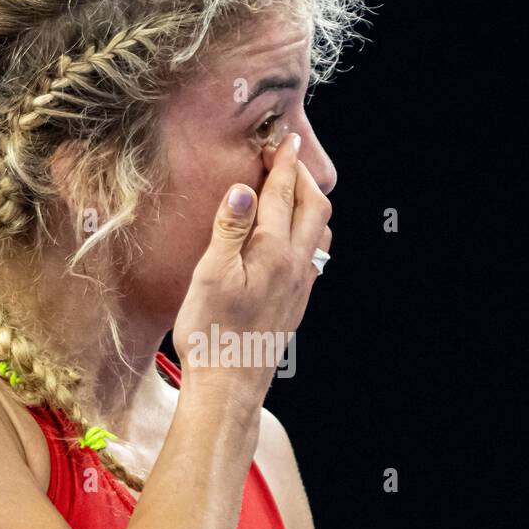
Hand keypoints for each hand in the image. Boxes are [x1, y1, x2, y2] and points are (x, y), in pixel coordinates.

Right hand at [172, 132, 331, 404]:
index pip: (283, 195)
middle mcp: (295, 267)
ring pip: (319, 232)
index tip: (283, 140)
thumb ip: (229, 230)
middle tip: (286, 157)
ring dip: (309, 204)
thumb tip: (242, 191)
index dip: (283, 163)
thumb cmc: (212, 335)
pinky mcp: (295, 304)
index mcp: (274, 253)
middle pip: (314, 208)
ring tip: (292, 190)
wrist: (229, 388)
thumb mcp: (210, 275)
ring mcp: (300, 287)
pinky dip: (307, 231)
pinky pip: (313, 256)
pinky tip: (291, 238)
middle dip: (302, 177)